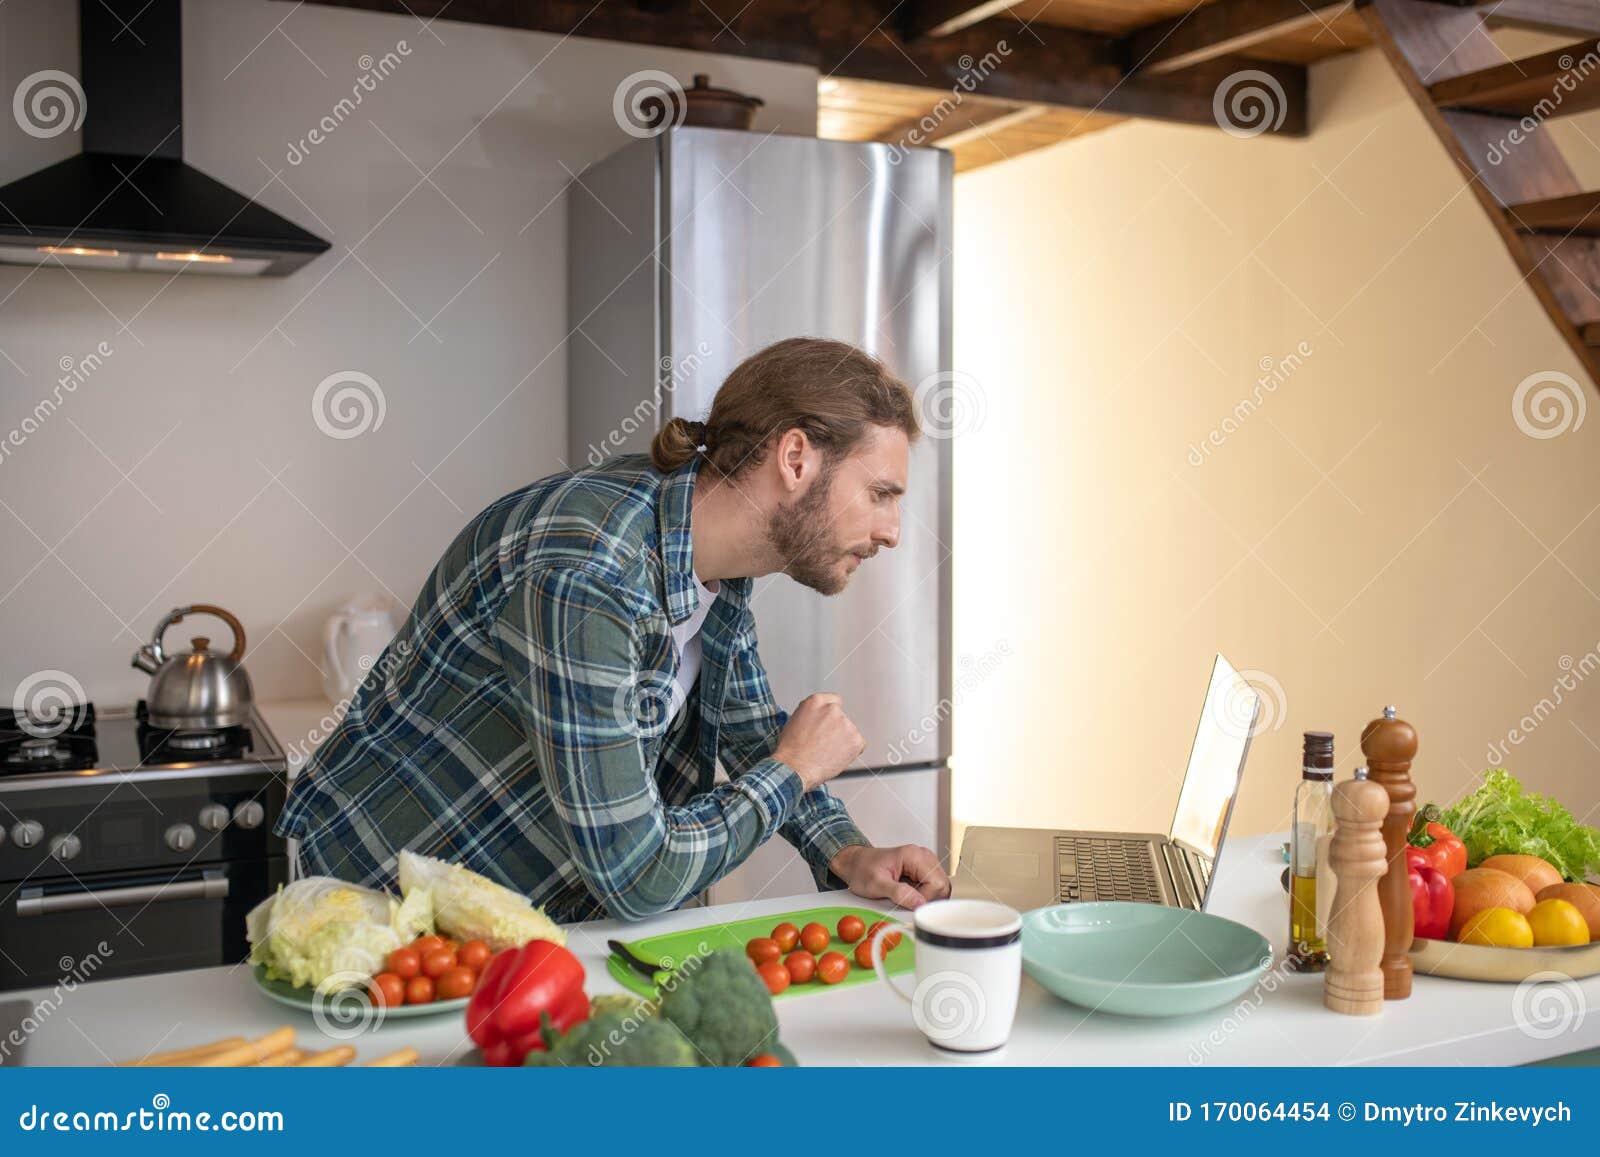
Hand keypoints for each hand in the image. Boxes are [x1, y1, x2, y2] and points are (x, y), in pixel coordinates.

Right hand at [773, 693, 864, 791]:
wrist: (794, 769)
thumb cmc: (791, 749)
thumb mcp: (795, 720)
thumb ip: (813, 714)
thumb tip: (822, 717)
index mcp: (816, 701)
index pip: (834, 700)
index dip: (830, 714)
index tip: (829, 722)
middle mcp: (833, 709)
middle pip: (841, 717)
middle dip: (835, 729)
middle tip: (823, 743)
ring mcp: (846, 724)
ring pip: (849, 732)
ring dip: (842, 741)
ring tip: (825, 753)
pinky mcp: (856, 739)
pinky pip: (858, 745)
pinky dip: (850, 752)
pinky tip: (835, 758)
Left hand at [829, 844, 950, 910]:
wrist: (855, 863)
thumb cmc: (863, 869)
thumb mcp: (876, 884)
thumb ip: (899, 893)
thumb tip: (919, 903)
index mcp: (914, 856)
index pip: (937, 883)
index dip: (927, 899)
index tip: (912, 905)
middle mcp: (923, 857)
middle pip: (942, 885)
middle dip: (929, 900)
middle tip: (910, 904)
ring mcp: (925, 863)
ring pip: (940, 887)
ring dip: (927, 898)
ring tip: (908, 899)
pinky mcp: (923, 871)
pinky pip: (933, 887)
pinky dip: (924, 896)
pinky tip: (910, 896)